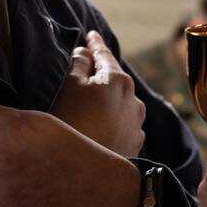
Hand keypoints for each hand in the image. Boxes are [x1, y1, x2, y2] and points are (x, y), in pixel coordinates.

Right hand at [50, 30, 145, 157]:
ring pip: (121, 103)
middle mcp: (134, 99)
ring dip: (108, 100)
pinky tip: (99, 126)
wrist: (83, 172)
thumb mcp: (69, 86)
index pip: (104, 54)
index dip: (95, 43)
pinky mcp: (135, 144)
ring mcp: (137, 123)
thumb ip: (79, 63)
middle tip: (87, 69)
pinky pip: (123, 124)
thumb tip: (86, 51)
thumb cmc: (71, 122)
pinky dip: (112, 120)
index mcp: (119, 80)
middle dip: (101, 74)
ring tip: (90, 105)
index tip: (91, 34)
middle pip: (114, 80)